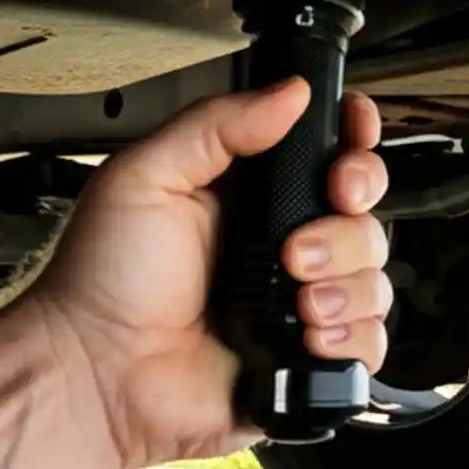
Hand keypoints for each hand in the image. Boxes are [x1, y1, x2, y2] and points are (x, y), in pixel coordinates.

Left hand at [27, 78, 390, 468]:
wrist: (94, 375)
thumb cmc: (102, 283)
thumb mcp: (146, 176)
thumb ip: (217, 125)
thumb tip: (289, 92)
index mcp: (254, 196)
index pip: (332, 155)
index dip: (355, 147)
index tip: (346, 155)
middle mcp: (286, 244)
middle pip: (366, 214)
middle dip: (347, 224)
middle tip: (298, 245)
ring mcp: (301, 301)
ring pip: (374, 276)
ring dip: (344, 284)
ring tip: (295, 296)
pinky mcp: (310, 357)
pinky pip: (369, 341)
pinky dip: (350, 336)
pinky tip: (306, 335)